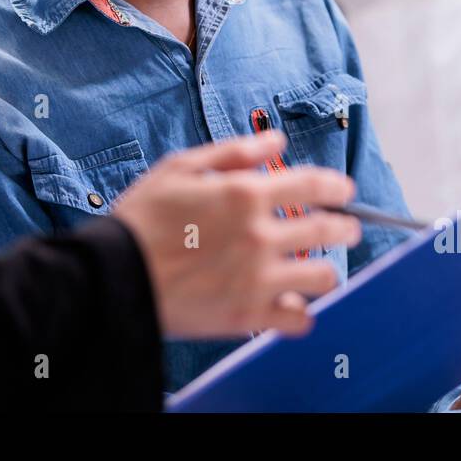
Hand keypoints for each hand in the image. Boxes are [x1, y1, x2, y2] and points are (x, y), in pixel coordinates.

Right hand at [112, 130, 360, 339]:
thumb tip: (275, 140)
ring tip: (321, 270)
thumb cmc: (141, 219)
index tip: (344, 190)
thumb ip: (233, 152)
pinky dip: (300, 314)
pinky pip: (297, 320)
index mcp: (245, 194)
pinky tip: (291, 306)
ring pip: (322, 277)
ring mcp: (258, 279)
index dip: (336, 186)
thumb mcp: (180, 168)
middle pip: (327, 230)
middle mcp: (260, 236)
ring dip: (327, 271)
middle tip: (347, 229)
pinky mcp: (247, 316)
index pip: (312, 185)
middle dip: (345, 227)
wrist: (113, 276)